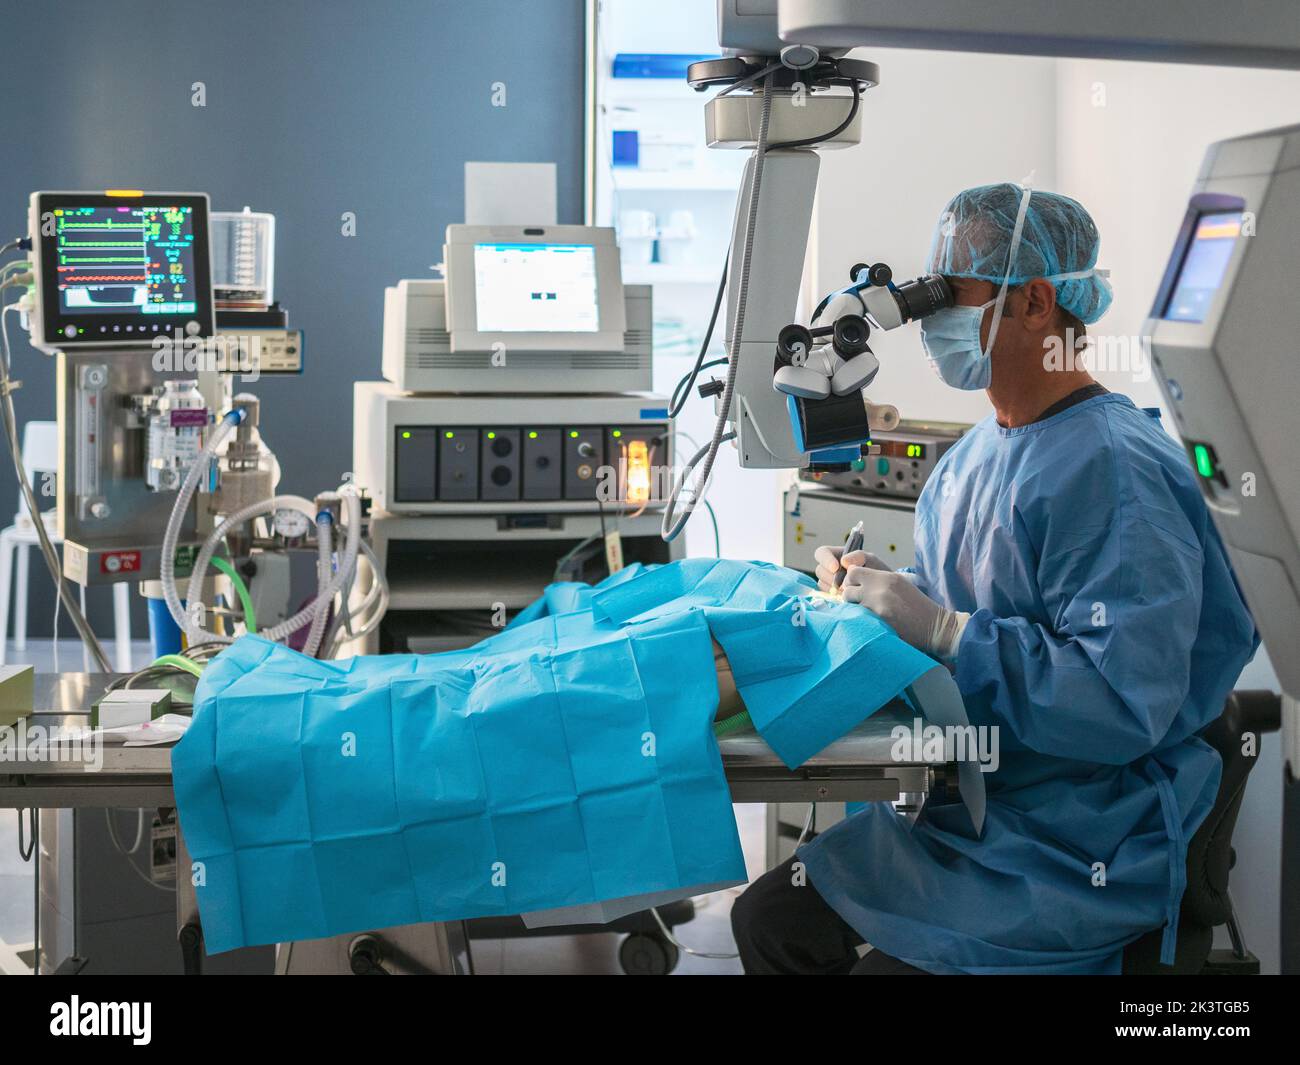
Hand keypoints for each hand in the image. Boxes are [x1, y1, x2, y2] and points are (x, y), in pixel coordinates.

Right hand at [813, 545, 890, 591]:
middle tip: (844, 584)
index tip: (836, 568)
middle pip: (820, 570)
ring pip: (822, 584)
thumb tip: (843, 562)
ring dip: (833, 588)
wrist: (882, 590)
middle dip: (831, 577)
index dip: (826, 560)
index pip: (821, 553)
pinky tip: (846, 598)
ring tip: (849, 591)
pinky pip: (826, 596)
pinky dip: (835, 597)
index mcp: (836, 555)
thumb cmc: (875, 571)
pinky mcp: (830, 596)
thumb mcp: (870, 560)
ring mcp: (829, 583)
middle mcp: (829, 569)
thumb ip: (858, 556)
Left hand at [839, 567, 969, 660]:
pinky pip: (857, 618)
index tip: (857, 590)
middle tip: (859, 605)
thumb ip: (878, 581)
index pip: (853, 573)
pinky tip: (870, 625)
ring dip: (854, 610)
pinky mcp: (878, 620)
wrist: (935, 626)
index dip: (851, 582)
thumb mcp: (899, 585)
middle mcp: (880, 587)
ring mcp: (878, 604)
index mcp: (886, 577)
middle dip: (850, 597)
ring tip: (866, 616)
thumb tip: (852, 578)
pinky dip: (860, 622)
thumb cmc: (917, 607)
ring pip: (850, 605)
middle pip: (847, 589)